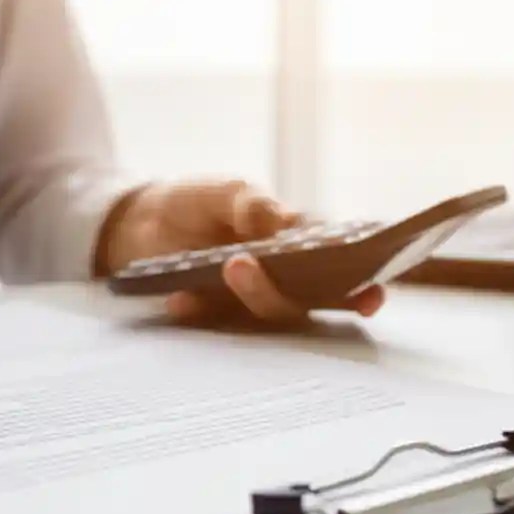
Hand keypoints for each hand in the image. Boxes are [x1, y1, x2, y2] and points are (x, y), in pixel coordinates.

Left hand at [96, 178, 384, 322]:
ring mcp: (248, 299)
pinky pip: (214, 323)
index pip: (341, 265)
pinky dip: (198, 309)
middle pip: (302, 299)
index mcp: (299, 241)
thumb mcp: (226, 191)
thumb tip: (279, 224)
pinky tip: (180, 299)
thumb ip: (252, 204)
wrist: (143, 221)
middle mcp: (282, 277)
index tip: (370, 295)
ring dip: (248, 295)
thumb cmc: (200, 202)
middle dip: (281, 289)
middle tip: (244, 262)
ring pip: (264, 314)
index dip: (363, 285)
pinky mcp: (214, 315)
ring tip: (226, 266)